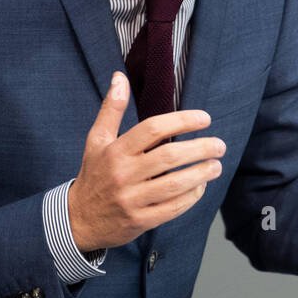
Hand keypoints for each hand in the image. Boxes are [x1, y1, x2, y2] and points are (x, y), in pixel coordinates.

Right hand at [68, 72, 226, 252]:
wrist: (78, 220)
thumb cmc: (94, 175)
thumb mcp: (97, 140)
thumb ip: (111, 109)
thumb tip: (119, 77)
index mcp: (115, 151)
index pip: (153, 129)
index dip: (182, 121)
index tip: (204, 119)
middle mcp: (123, 174)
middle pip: (169, 157)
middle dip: (200, 148)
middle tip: (219, 145)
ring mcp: (132, 199)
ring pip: (175, 184)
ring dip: (201, 173)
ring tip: (216, 165)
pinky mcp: (140, 220)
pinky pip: (173, 208)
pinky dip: (191, 196)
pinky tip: (201, 186)